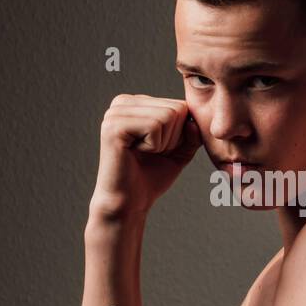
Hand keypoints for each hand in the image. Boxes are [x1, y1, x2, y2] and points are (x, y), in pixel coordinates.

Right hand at [89, 94, 201, 218]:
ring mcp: (116, 113)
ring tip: (143, 153)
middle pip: (175, 109)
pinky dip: (154, 145)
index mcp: (136, 103)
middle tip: (150, 154)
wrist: (129, 203)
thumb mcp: (180, 151)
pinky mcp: (114, 126)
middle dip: (172, 138)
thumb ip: (192, 133)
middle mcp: (123, 102)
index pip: (179, 105)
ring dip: (163, 143)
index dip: (179, 135)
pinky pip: (154, 126)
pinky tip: (136, 153)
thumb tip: (191, 120)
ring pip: (167, 116)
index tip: (158, 150)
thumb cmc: (151, 178)